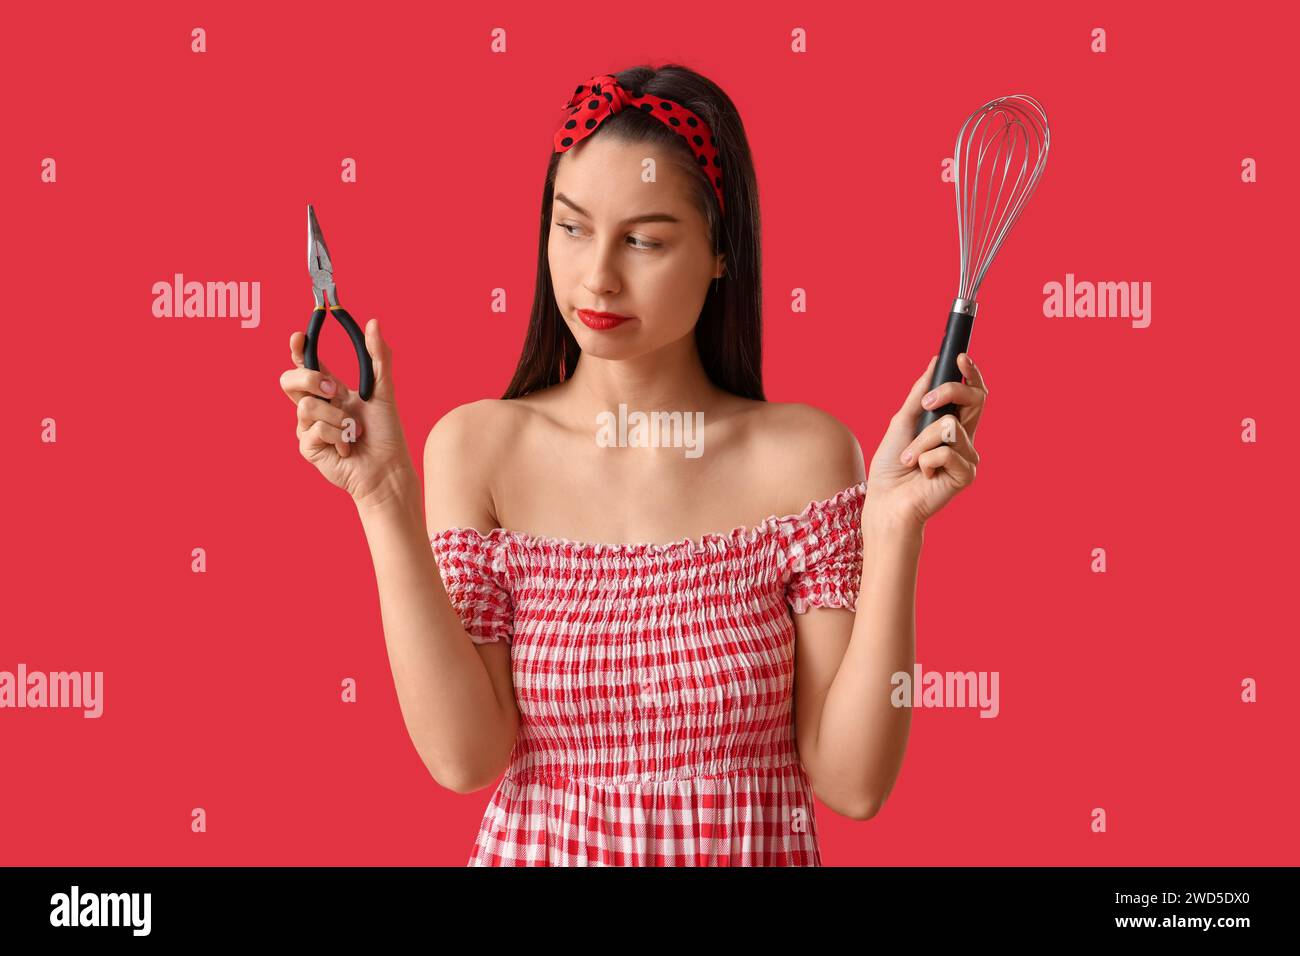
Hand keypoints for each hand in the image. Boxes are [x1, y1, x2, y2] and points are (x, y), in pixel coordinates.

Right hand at [279, 318, 413, 506]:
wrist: (387, 469)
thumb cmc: (386, 433)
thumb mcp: (384, 390)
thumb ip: (378, 356)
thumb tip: (374, 322)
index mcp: (330, 390)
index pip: (306, 364)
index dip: (297, 349)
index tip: (298, 336)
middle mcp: (316, 406)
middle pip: (289, 380)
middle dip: (310, 379)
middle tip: (335, 390)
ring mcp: (308, 427)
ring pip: (306, 406)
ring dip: (338, 418)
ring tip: (355, 431)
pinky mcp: (308, 447)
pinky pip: (315, 430)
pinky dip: (339, 437)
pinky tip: (348, 447)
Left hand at [865, 352, 986, 528]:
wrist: (885, 501)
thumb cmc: (891, 467)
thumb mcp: (901, 422)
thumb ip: (919, 394)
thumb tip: (935, 363)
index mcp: (953, 426)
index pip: (973, 394)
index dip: (971, 373)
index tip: (959, 356)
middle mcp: (965, 439)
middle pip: (975, 399)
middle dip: (949, 392)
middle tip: (925, 403)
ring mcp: (968, 457)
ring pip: (950, 426)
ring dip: (921, 441)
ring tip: (910, 459)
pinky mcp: (966, 475)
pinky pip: (946, 451)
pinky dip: (925, 460)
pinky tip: (922, 474)